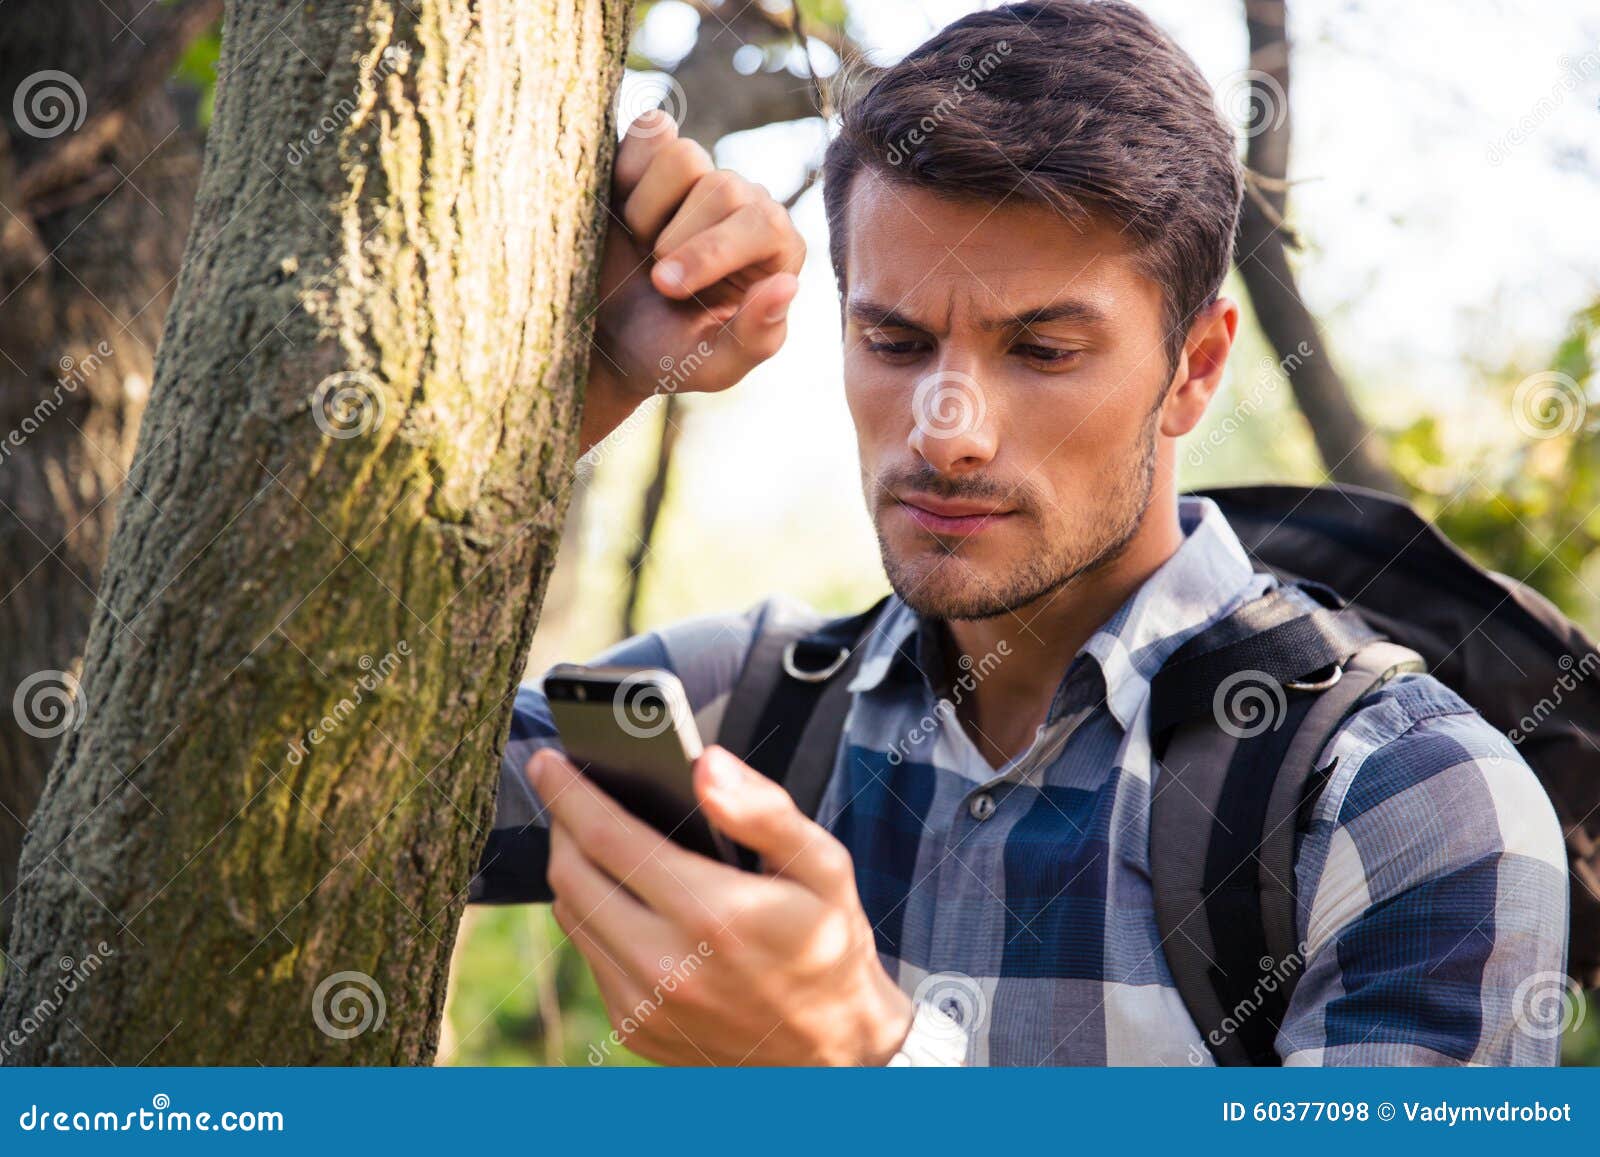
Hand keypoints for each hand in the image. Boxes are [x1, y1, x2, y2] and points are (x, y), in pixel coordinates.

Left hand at [528, 745, 912, 1065]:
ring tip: (587, 831)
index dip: (569, 792)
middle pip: (572, 875)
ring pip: (573, 915)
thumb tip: (704, 765)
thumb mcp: (823, 867)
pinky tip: (616, 890)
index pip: (609, 838)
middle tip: (561, 786)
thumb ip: (764, 810)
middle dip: (560, 822)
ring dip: (571, 867)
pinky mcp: (635, 1028)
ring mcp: (645, 1005)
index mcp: (712, 915)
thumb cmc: (830, 943)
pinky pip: (589, 954)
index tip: (548, 759)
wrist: (834, 1054)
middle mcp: (666, 966)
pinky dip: (592, 913)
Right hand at [581, 111, 804, 450]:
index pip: (762, 221)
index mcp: (777, 249)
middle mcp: (745, 203)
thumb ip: (757, 334)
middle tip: (654, 281)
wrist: (604, 342)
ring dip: (647, 208)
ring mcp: (699, 177)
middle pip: (721, 186)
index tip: (664, 286)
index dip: (709, 251)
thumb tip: (788, 285)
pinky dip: (627, 169)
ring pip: (683, 154)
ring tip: (641, 245)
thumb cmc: (668, 356)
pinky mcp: (653, 160)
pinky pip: (647, 131)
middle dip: (674, 239)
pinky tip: (620, 211)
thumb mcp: (716, 365)